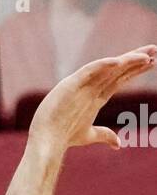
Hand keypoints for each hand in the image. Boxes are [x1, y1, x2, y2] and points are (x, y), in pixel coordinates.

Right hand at [28, 47, 156, 155]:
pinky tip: (118, 62)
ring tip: (147, 54)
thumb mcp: (89, 135)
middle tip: (154, 49)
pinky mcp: (71, 84)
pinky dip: (103, 65)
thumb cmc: (64, 136)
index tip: (151, 62)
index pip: (120, 79)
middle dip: (136, 59)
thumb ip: (104, 135)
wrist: (48, 140)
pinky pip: (89, 71)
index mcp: (96, 96)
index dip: (135, 70)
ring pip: (108, 68)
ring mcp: (81, 84)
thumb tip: (118, 144)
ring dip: (127, 60)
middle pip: (118, 70)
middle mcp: (91, 87)